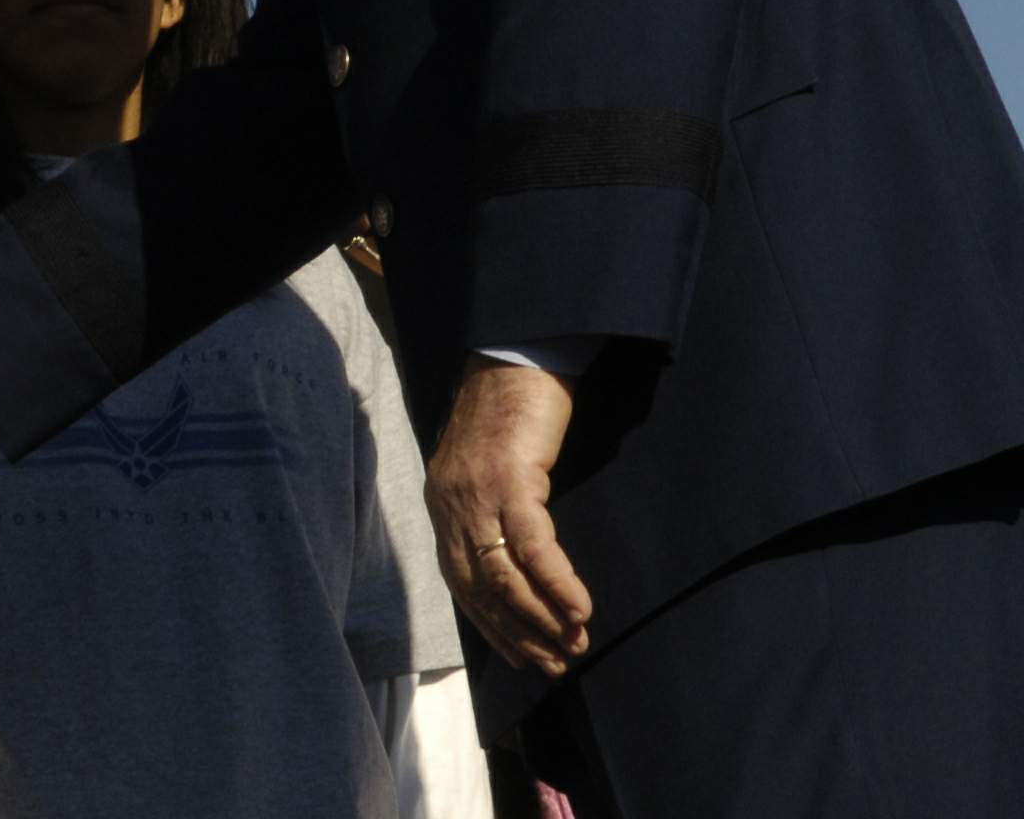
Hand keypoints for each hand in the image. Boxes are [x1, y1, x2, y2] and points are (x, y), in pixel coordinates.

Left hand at [424, 355, 593, 675]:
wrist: (514, 358)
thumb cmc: (511, 413)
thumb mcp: (489, 470)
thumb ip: (491, 514)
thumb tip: (518, 568)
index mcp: (444, 505)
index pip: (463, 583)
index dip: (493, 626)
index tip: (523, 658)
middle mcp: (450, 505)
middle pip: (482, 589)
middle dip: (519, 634)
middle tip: (556, 665)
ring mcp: (476, 494)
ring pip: (505, 576)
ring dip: (541, 618)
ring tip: (574, 645)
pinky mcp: (509, 480)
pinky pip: (533, 546)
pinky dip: (557, 584)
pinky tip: (579, 610)